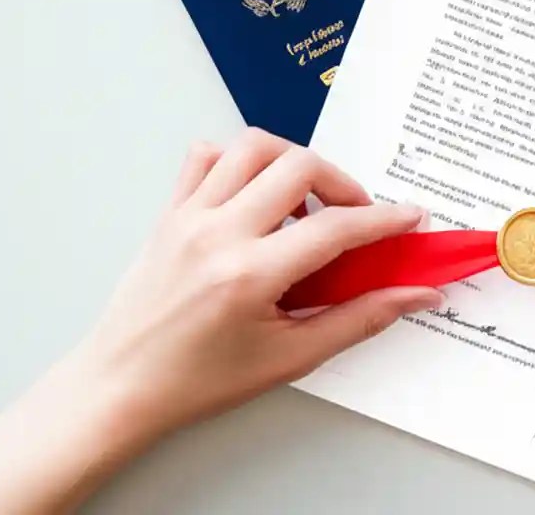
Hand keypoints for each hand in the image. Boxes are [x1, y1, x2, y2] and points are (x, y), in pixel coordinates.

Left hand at [0, 129, 441, 514]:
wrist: (121, 387)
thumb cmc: (197, 382)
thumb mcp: (291, 357)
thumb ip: (360, 318)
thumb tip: (414, 295)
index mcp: (250, 274)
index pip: (337, 227)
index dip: (385, 220)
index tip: (410, 220)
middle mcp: (218, 233)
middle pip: (299, 166)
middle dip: (343, 184)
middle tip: (357, 215)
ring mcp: (189, 216)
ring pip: (254, 146)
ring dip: (294, 162)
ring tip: (308, 201)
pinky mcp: (169, 212)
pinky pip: (206, 156)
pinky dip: (240, 160)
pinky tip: (257, 194)